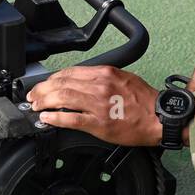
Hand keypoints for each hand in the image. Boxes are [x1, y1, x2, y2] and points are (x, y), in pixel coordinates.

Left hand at [26, 66, 160, 146]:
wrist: (159, 118)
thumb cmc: (145, 101)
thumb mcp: (125, 78)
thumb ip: (103, 77)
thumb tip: (83, 81)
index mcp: (106, 73)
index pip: (71, 72)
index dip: (53, 78)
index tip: (46, 84)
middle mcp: (100, 86)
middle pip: (62, 83)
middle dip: (43, 89)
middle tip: (34, 96)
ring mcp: (98, 104)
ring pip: (63, 98)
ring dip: (45, 102)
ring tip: (36, 106)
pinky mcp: (99, 123)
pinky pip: (71, 119)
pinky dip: (55, 118)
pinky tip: (47, 118)